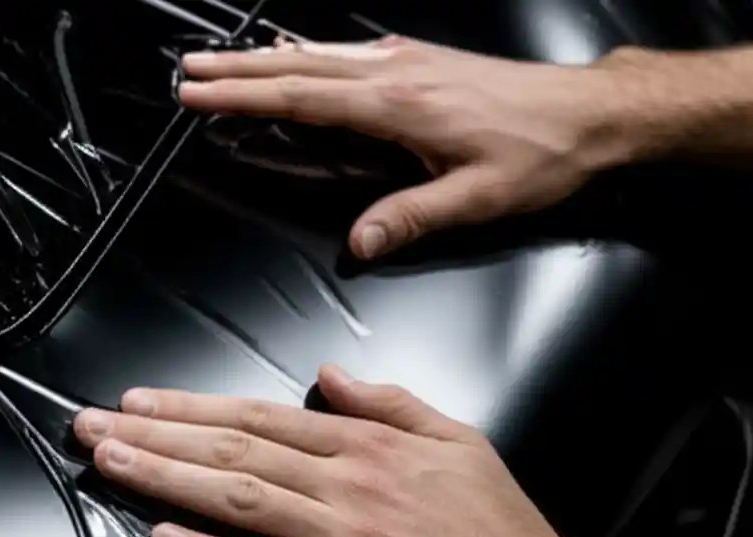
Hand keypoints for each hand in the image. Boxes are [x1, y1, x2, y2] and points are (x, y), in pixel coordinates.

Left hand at [73, 365, 584, 536]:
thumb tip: (330, 374)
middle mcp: (347, 483)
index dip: (192, 405)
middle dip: (156, 432)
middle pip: (233, 448)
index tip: (140, 400)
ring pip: (236, 496)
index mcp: (368, 445)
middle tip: (94, 424)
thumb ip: (390, 402)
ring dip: (165, 477)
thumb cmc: (500, 534)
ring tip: (109, 463)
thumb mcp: (458, 442)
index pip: (261, 415)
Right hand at [178, 36, 630, 257]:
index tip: (199, 96)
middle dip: (237, 70)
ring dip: (265, 58)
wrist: (590, 113)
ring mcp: (408, 61)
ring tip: (223, 63)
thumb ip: (410, 218)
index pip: (302, 98)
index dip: (244, 97)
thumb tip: (357, 243)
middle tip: (189, 72)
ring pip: (319, 54)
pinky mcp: (421, 61)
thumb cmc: (539, 154)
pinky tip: (297, 54)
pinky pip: (348, 51)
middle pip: (298, 66)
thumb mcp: (476, 199)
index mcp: (399, 106)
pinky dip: (308, 52)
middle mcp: (397, 74)